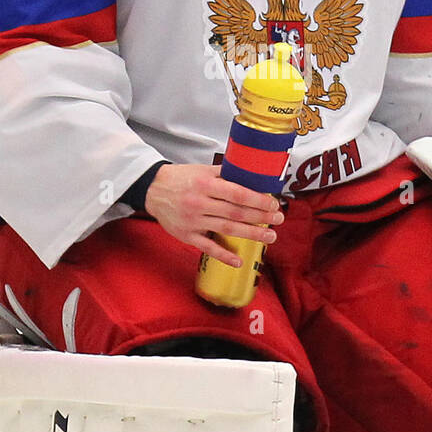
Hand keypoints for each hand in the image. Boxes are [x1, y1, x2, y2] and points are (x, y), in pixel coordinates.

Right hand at [144, 163, 283, 266]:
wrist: (152, 190)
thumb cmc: (181, 179)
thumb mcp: (202, 170)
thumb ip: (226, 173)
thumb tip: (252, 175)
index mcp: (205, 184)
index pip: (237, 193)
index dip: (257, 200)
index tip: (273, 204)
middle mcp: (199, 203)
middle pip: (235, 213)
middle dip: (260, 217)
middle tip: (279, 219)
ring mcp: (193, 221)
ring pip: (227, 229)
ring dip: (251, 234)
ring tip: (270, 237)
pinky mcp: (187, 236)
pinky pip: (208, 247)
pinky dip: (224, 255)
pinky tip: (239, 261)